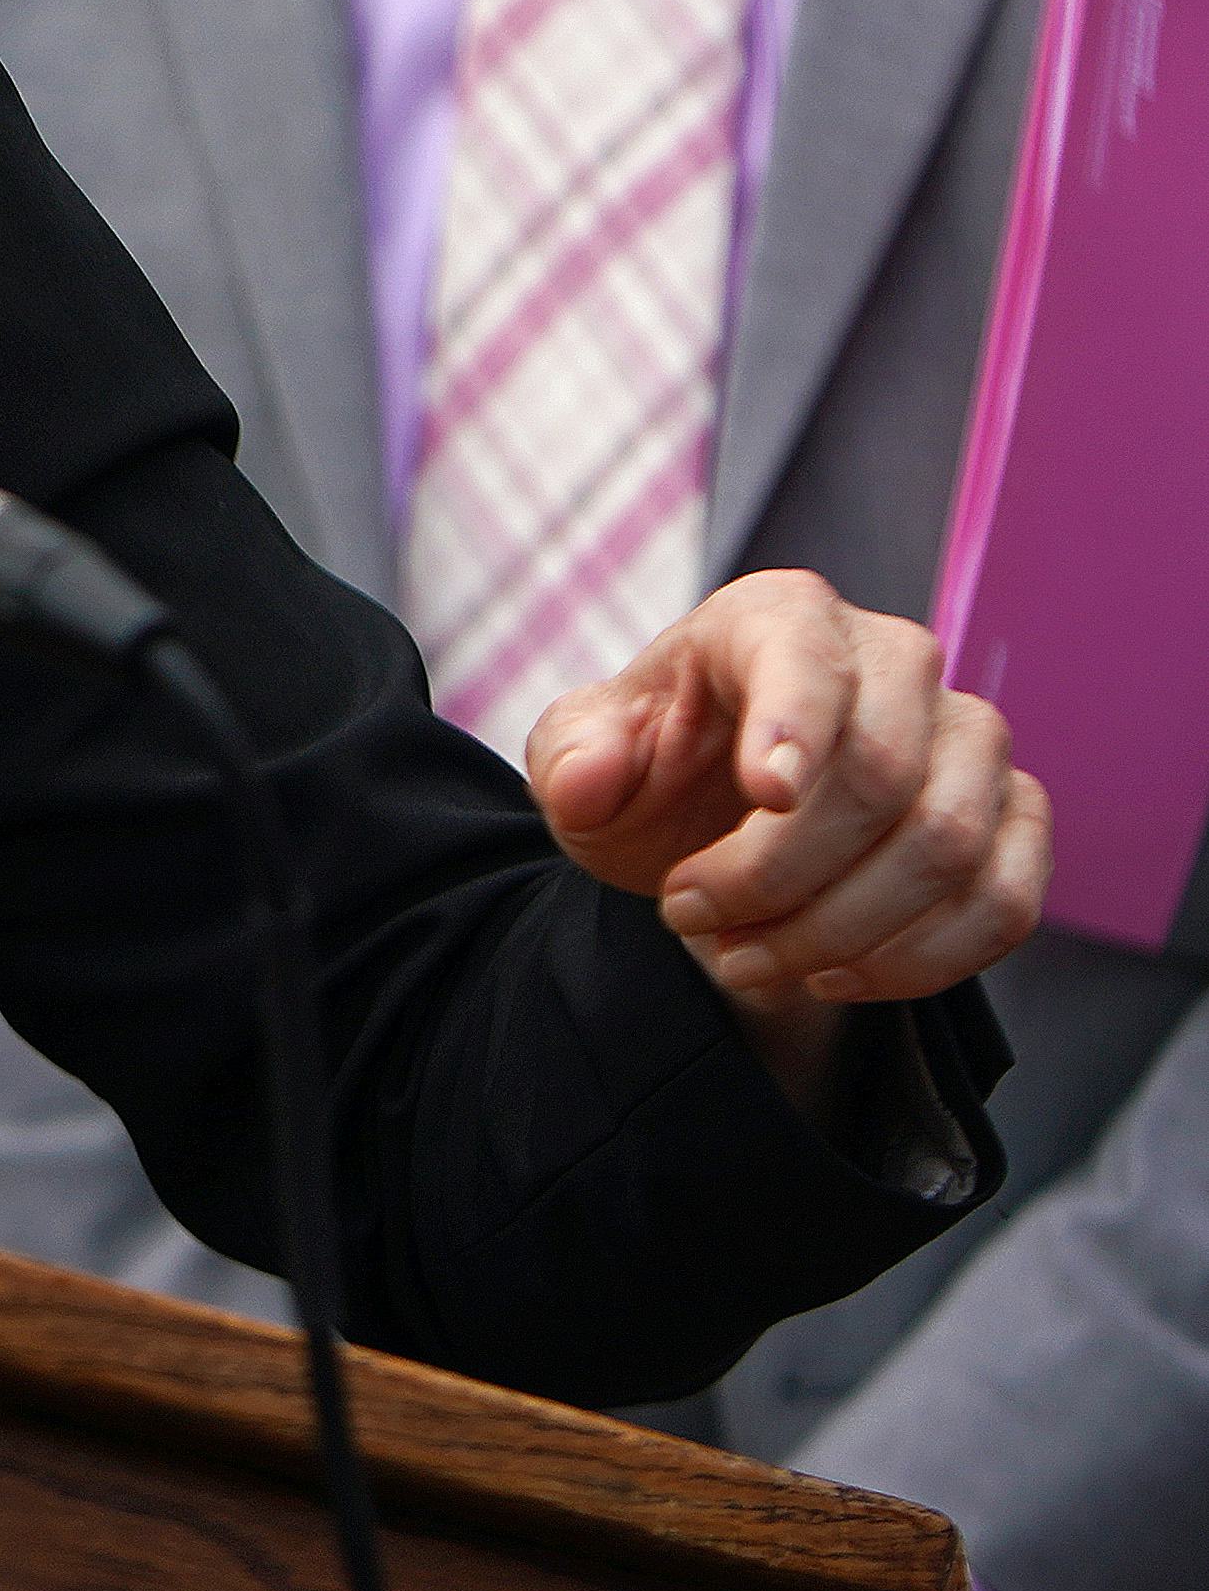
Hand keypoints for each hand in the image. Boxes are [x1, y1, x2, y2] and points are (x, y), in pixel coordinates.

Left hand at [527, 571, 1048, 1090]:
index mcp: (779, 616)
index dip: (794, 727)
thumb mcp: (582, 760)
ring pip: (948, 848)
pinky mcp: (1016, 817)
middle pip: (882, 777)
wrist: (716, 827)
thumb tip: (588, 779)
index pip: (806, 659)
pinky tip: (831, 975)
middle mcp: (897, 659)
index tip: (763, 795)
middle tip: (689, 918)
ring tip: (744, 959)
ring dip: (839, 931)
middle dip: (779, 875)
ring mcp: (971, 737)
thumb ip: (574, 759)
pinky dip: (917, 960)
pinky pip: (1005, 903)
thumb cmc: (655, 771)